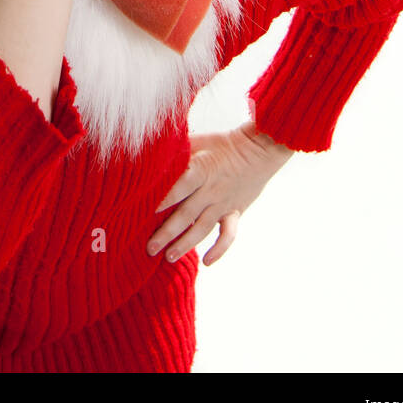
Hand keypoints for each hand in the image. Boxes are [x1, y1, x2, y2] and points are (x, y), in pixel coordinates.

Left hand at [147, 123, 294, 266]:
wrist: (261, 148)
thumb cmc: (224, 143)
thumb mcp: (200, 141)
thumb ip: (178, 151)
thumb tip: (153, 154)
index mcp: (200, 170)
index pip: (177, 189)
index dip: (160, 201)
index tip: (141, 213)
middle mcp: (211, 190)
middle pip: (185, 214)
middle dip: (166, 233)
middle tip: (149, 248)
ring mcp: (224, 203)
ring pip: (202, 228)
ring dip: (186, 244)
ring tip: (169, 258)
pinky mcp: (236, 211)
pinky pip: (229, 234)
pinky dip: (220, 249)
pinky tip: (207, 262)